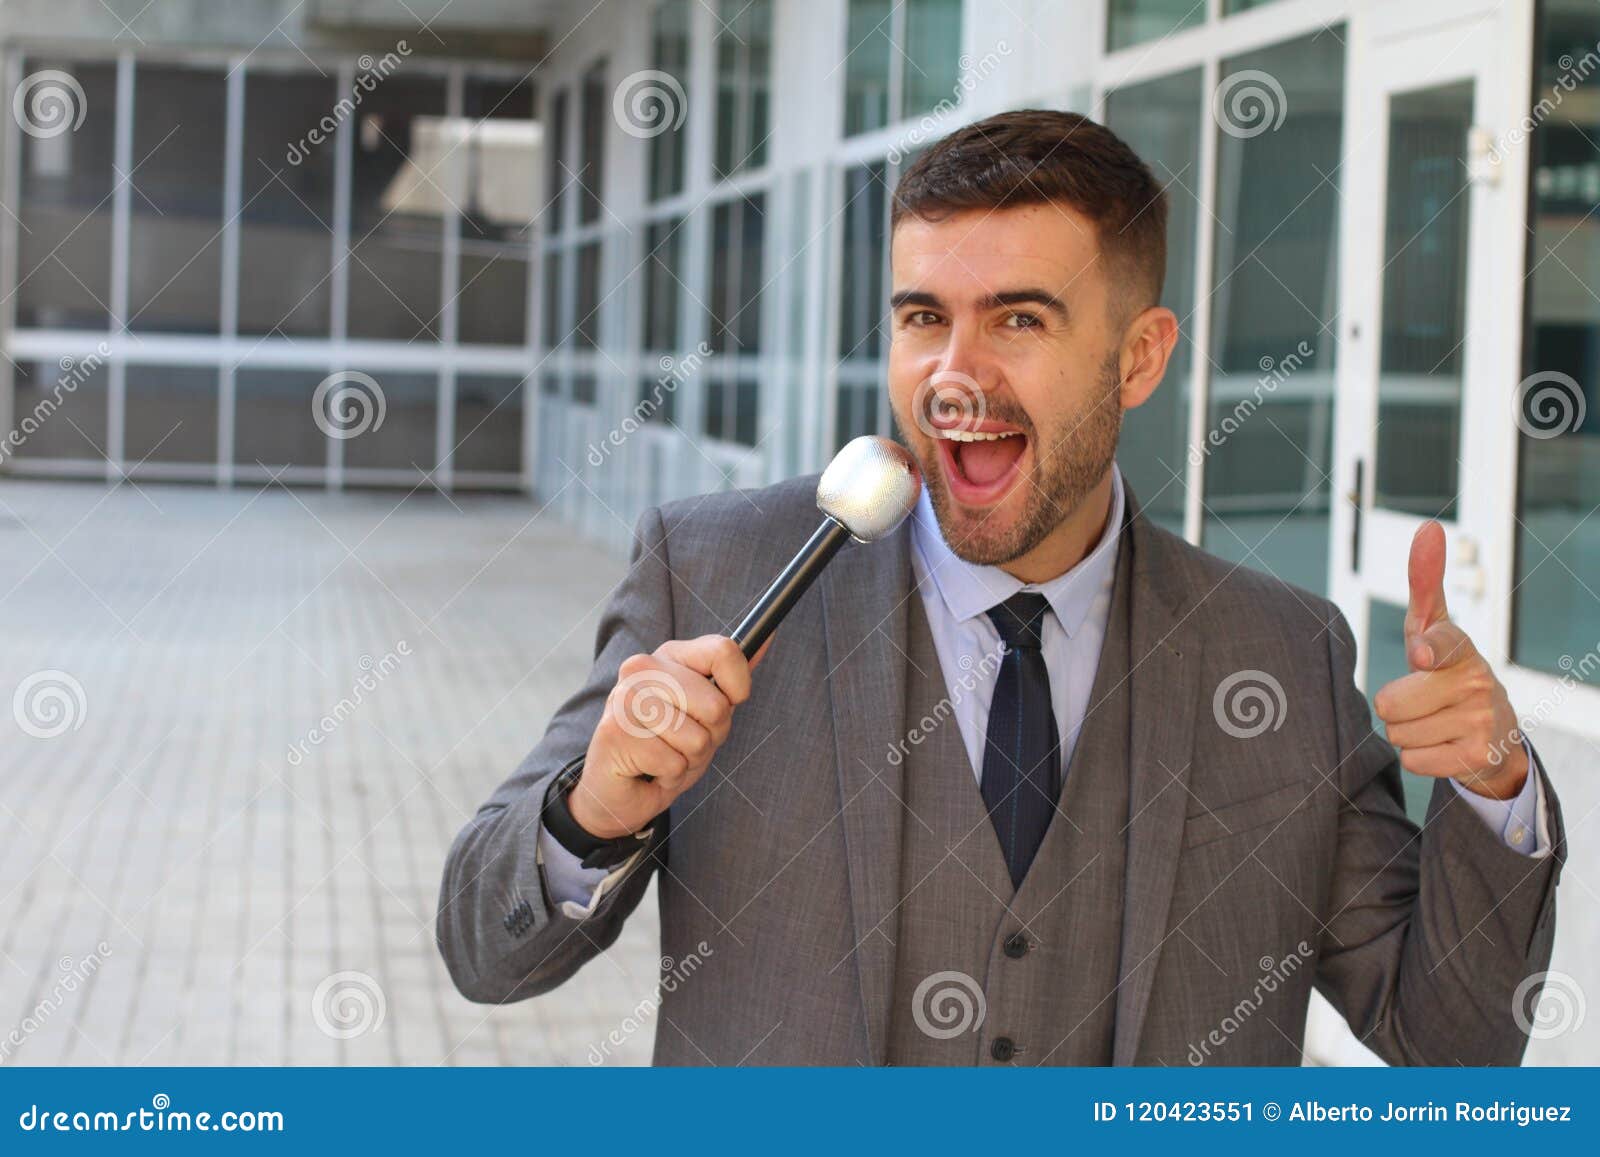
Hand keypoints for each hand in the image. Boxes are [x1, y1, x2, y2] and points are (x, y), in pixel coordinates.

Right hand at [568, 634, 769, 838]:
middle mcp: (642, 668)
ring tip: (666, 756)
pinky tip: (650, 770)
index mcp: (668, 655)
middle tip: (684, 741)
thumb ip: (732, 677)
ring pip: (698, 740)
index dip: (738, 686)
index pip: (723, 651)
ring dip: (689, 760)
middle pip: (717, 705)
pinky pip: (675, 764)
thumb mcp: (705, 709)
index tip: (728, 702)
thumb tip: (768, 636)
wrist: (618, 788)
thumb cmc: (666, 745)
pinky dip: (671, 777)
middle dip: (712, 736)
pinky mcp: (617, 733)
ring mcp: (625, 699)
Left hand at [1373, 522, 1527, 799]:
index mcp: (1463, 649)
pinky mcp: (1479, 757)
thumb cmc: (1446, 670)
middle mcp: (1479, 681)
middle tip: (1421, 702)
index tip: (1421, 651)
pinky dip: (1420, 758)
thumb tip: (1428, 527)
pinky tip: (1444, 747)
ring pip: (1398, 734)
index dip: (1429, 647)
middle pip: (1390, 703)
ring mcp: (1483, 721)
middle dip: (1394, 707)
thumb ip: (1426, 582)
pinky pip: (1412, 761)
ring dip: (1407, 733)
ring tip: (1434, 723)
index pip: (1441, 643)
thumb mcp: (1434, 628)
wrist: (1493, 735)